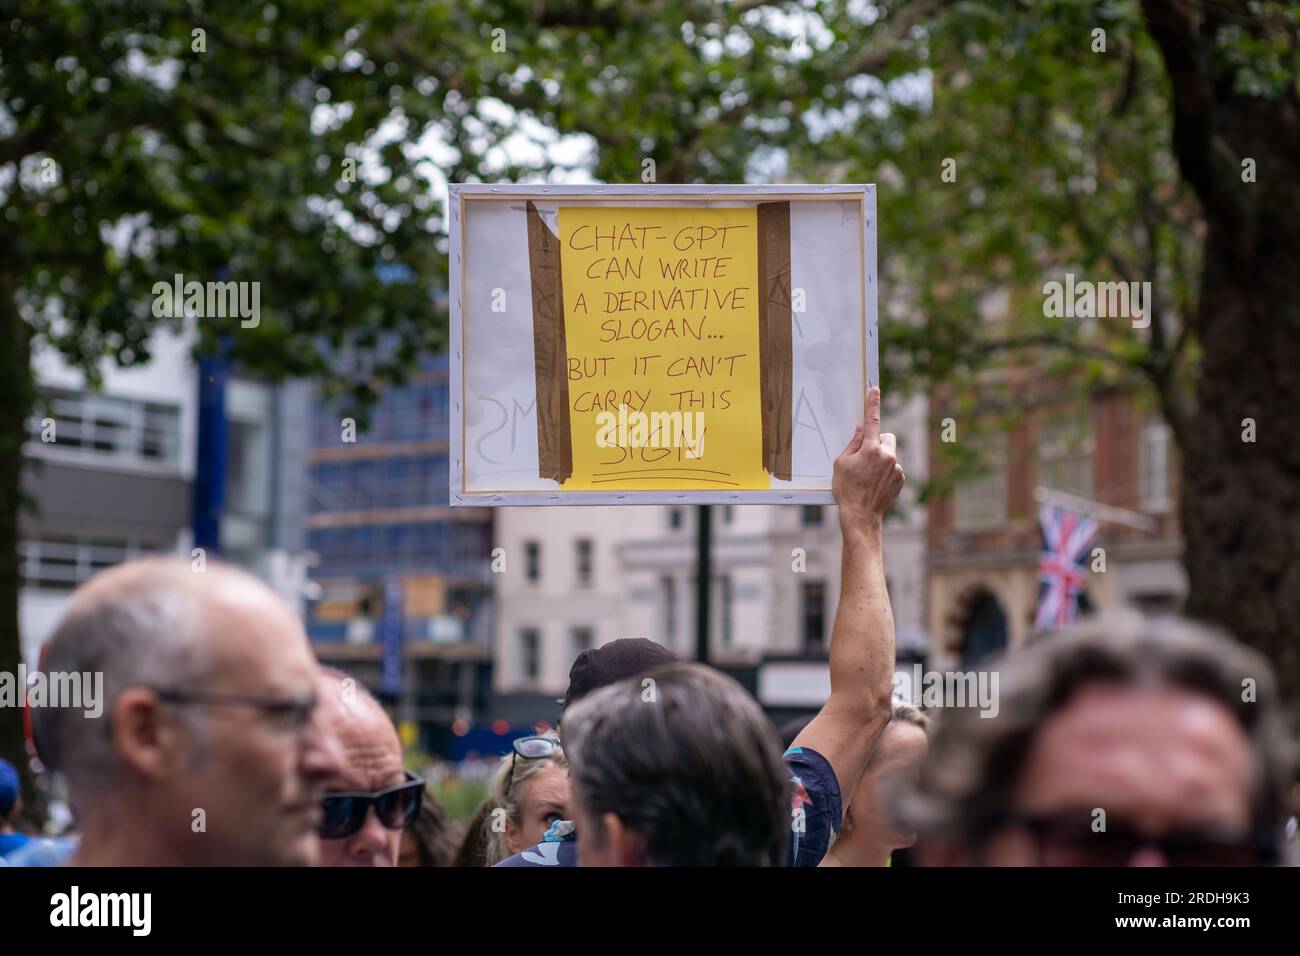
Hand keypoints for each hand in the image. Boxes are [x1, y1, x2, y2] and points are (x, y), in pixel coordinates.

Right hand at [832, 386, 904, 527]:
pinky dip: (886, 471)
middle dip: (878, 442)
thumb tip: (860, 430)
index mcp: (871, 449)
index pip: (872, 421)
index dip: (873, 404)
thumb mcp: (842, 464)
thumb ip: (852, 444)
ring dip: (882, 458)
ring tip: (869, 476)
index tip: (875, 390)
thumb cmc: (847, 489)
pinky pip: (894, 467)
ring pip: (891, 453)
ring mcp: (896, 468)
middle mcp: (887, 456)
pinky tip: (876, 484)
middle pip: (887, 437)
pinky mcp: (901, 478)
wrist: (861, 515)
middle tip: (866, 456)